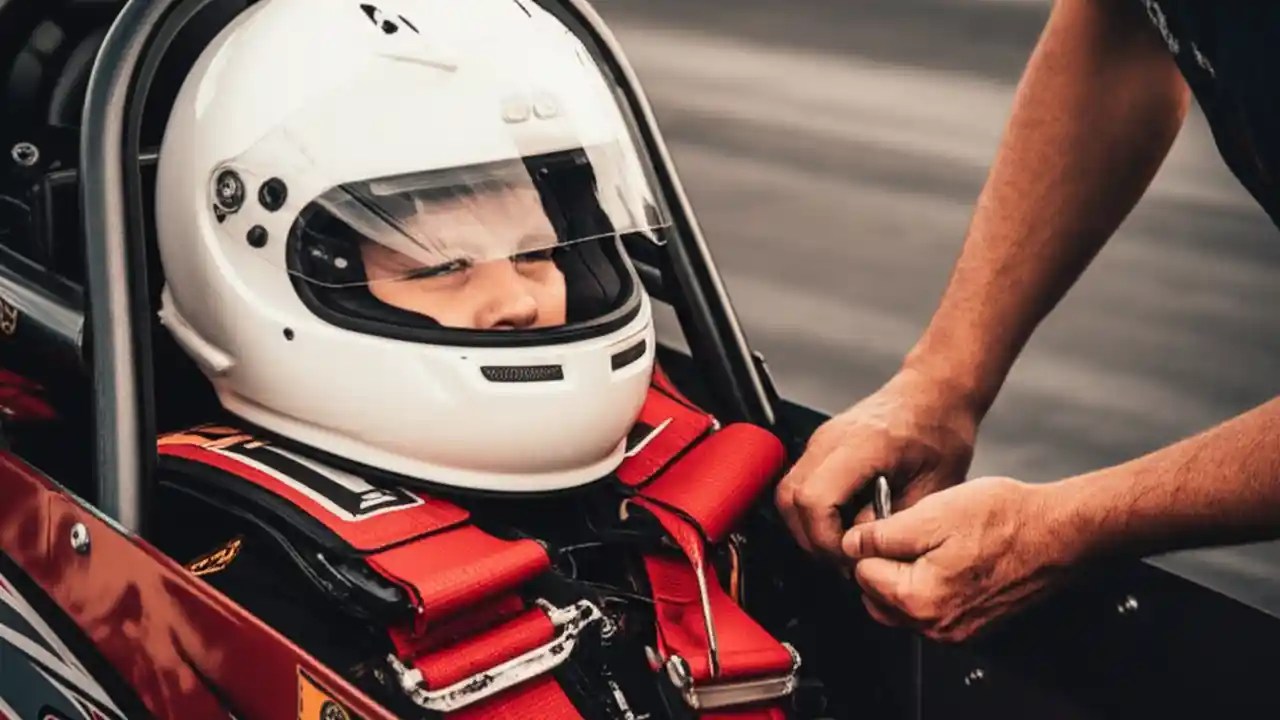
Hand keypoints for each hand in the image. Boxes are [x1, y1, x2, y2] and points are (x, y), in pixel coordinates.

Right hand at [775, 367, 978, 562]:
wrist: (934, 393)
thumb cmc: (939, 430)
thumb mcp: (933, 487)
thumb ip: (894, 520)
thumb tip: (861, 546)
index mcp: (863, 445)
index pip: (814, 499)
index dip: (825, 538)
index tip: (850, 555)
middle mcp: (832, 438)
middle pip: (790, 499)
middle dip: (812, 538)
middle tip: (843, 557)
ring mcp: (820, 439)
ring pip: (786, 493)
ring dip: (807, 525)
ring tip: (841, 542)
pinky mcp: (819, 445)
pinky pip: (798, 483)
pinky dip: (812, 510)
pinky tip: (841, 520)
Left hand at [843, 476, 1076, 641]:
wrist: (1056, 532)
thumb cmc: (1003, 519)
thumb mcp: (930, 514)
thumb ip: (882, 535)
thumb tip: (852, 545)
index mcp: (917, 598)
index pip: (861, 574)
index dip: (870, 544)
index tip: (887, 526)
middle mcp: (934, 625)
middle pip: (877, 597)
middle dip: (882, 566)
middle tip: (905, 534)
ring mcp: (955, 630)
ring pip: (903, 606)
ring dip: (904, 577)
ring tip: (930, 543)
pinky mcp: (972, 625)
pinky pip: (932, 610)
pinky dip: (929, 587)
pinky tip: (949, 559)